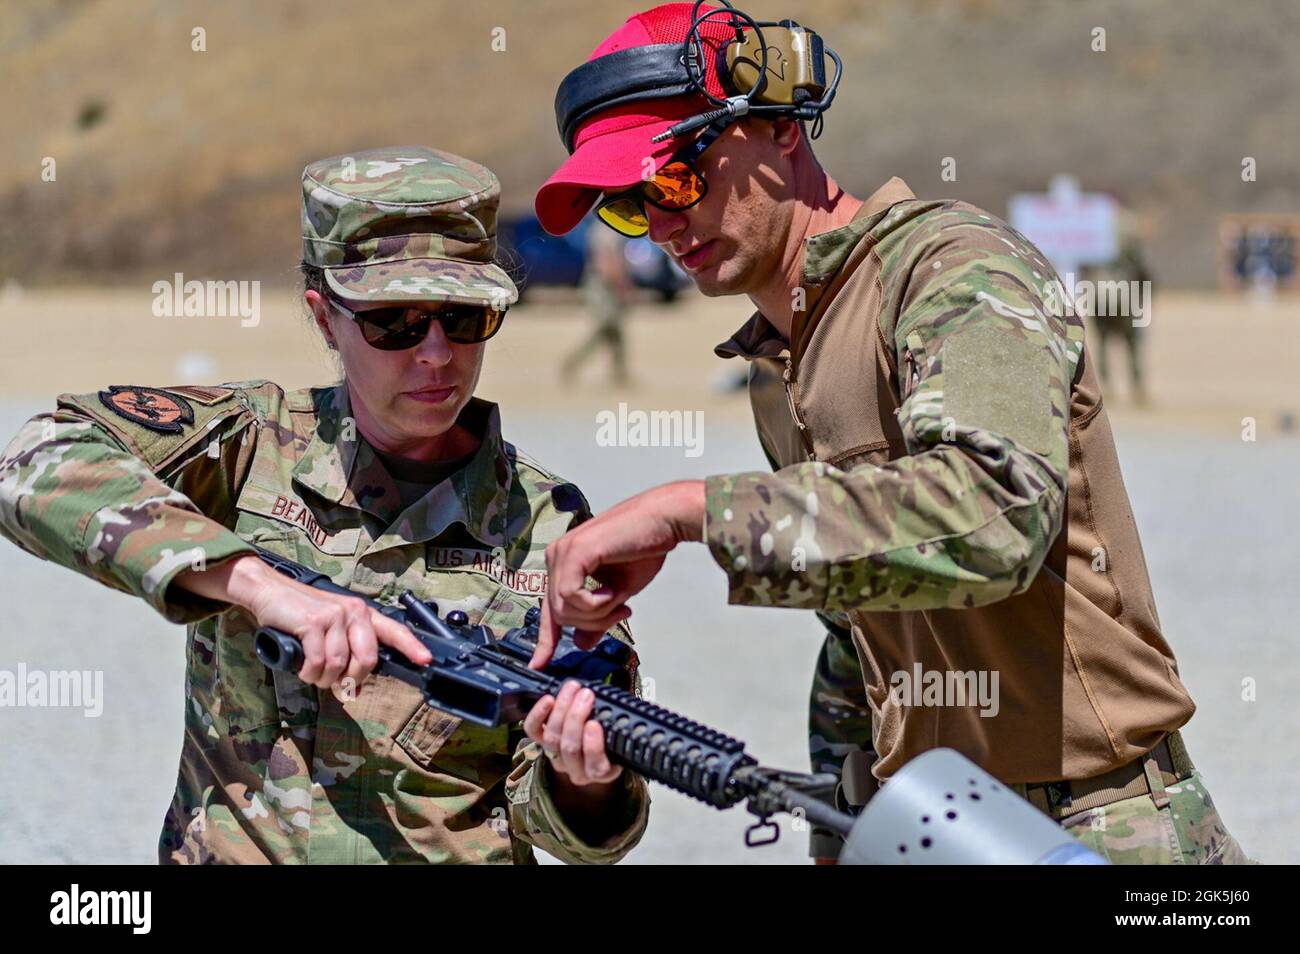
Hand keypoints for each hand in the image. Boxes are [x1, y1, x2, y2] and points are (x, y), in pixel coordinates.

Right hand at [176, 554, 432, 692]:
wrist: (270, 591)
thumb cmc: (301, 613)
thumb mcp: (331, 626)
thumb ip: (346, 649)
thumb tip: (353, 686)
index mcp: (362, 613)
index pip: (393, 630)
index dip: (411, 647)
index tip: (426, 660)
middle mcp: (353, 612)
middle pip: (367, 659)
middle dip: (350, 680)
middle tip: (334, 683)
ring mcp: (334, 616)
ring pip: (338, 665)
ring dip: (323, 678)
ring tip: (312, 672)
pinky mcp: (313, 622)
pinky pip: (317, 662)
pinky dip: (309, 673)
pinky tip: (302, 667)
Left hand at [524, 680, 619, 789]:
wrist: (590, 751)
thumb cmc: (609, 742)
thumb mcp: (623, 738)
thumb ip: (624, 727)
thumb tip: (640, 708)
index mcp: (600, 771)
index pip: (595, 765)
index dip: (593, 745)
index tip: (595, 724)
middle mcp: (576, 768)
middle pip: (570, 747)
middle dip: (576, 717)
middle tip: (586, 695)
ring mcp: (556, 756)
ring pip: (553, 737)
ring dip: (562, 709)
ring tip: (572, 689)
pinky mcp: (541, 743)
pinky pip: (534, 731)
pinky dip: (538, 714)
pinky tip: (548, 700)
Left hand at [529, 480, 705, 668]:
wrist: (664, 521)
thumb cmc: (645, 550)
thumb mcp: (618, 594)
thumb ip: (597, 617)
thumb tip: (581, 643)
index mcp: (565, 562)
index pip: (549, 607)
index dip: (546, 639)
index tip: (540, 663)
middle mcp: (557, 555)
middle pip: (558, 613)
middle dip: (592, 622)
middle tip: (622, 610)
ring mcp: (562, 552)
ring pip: (564, 609)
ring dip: (597, 614)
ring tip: (621, 599)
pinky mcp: (573, 552)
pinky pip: (571, 598)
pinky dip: (596, 605)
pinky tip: (615, 592)